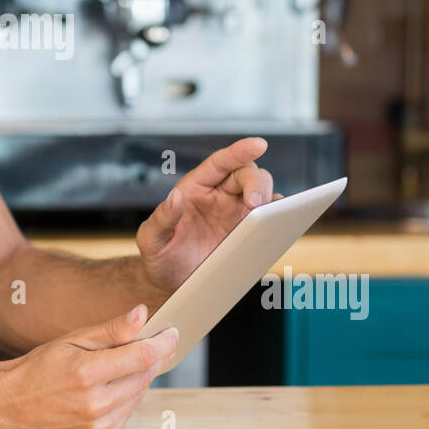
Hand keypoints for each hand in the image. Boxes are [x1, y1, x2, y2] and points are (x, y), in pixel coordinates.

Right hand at [0, 304, 177, 428]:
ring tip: (114, 369)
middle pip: (144, 376)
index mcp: (87, 373)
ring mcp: (97, 426)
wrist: (9, 406)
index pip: (143, 356)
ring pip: (138, 396)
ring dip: (136, 380)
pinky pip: (126, 415)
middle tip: (145, 344)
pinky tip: (105, 391)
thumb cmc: (39, 368)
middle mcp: (95, 404)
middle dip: (149, 358)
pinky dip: (123, 400)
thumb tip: (143, 314)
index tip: (172, 332)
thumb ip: (111, 329)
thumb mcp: (72, 340)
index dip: (163, 342)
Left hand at [136, 137, 282, 294]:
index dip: (239, 151)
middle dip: (256, 184)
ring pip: (262, 192)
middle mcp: (218, 195)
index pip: (219, 162)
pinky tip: (277, 223)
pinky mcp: (248, 232)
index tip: (259, 144)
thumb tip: (175, 196)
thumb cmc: (159, 256)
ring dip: (268, 200)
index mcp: (194, 188)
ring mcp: (235, 213)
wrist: (172, 284)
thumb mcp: (151, 240)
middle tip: (254, 205)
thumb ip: (161, 219)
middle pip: (246, 174)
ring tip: (261, 218)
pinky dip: (278, 216)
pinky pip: (269, 217)